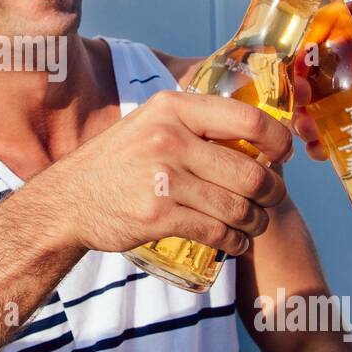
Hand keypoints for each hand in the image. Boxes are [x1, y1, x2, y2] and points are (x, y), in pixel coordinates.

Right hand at [36, 90, 292, 256]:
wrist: (69, 200)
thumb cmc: (118, 162)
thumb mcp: (151, 124)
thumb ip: (196, 124)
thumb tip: (257, 133)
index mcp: (174, 109)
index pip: (249, 121)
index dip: (279, 141)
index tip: (282, 156)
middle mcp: (169, 138)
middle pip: (250, 172)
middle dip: (272, 192)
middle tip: (270, 199)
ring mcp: (163, 178)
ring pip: (239, 207)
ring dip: (256, 222)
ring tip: (253, 224)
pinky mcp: (159, 216)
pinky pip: (218, 232)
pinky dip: (235, 242)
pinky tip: (235, 242)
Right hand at [293, 0, 351, 159]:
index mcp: (348, 32)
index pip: (304, 44)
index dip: (286, 56)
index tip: (276, 66)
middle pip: (306, 82)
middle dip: (292, 95)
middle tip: (297, 101)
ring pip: (318, 113)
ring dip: (304, 123)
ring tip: (306, 127)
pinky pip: (343, 139)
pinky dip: (327, 146)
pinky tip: (320, 146)